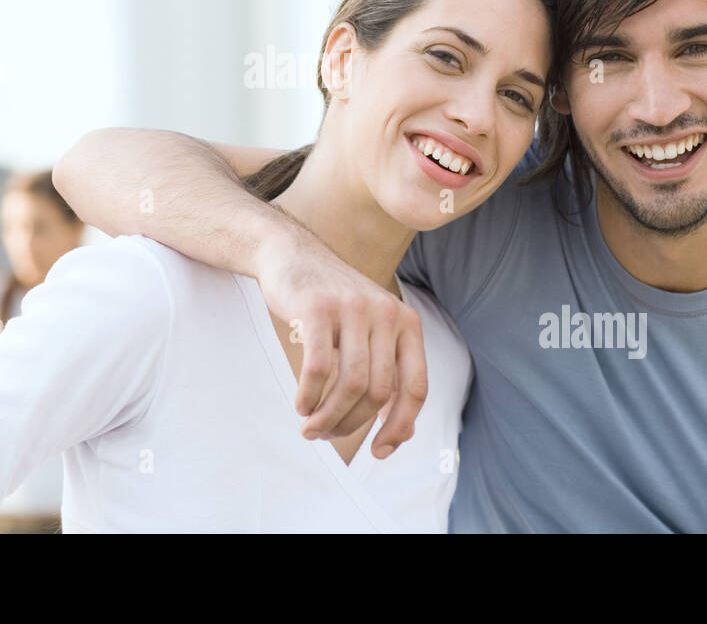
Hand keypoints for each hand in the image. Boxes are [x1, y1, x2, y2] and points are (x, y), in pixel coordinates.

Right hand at [255, 227, 427, 458]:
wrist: (290, 255)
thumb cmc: (330, 304)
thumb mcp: (368, 331)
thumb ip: (387, 372)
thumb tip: (403, 433)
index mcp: (406, 322)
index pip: (416, 388)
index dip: (400, 427)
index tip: (378, 452)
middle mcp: (387, 313)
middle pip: (379, 392)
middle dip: (352, 424)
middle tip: (326, 435)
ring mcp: (353, 308)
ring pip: (351, 385)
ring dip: (329, 416)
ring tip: (311, 427)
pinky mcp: (319, 308)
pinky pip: (320, 368)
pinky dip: (309, 396)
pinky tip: (301, 405)